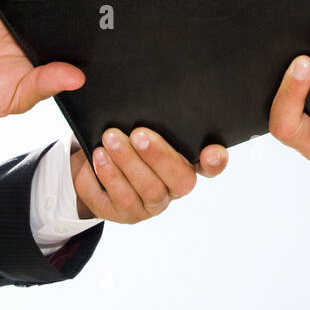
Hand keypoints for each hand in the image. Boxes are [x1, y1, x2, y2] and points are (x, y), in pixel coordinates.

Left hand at [69, 129, 227, 222]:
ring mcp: (155, 203)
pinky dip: (111, 174)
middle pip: (181, 178)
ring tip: (111, 139)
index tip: (210, 151)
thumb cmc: (125, 137)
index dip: (215, 161)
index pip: (211, 165)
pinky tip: (101, 157)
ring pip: (150, 188)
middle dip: (159, 155)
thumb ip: (152, 118)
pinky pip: (123, 198)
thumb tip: (148, 96)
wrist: (94, 162)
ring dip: (129, 161)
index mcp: (188, 160)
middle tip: (138, 134)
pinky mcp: (130, 213)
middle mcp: (176, 185)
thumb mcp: (139, 124)